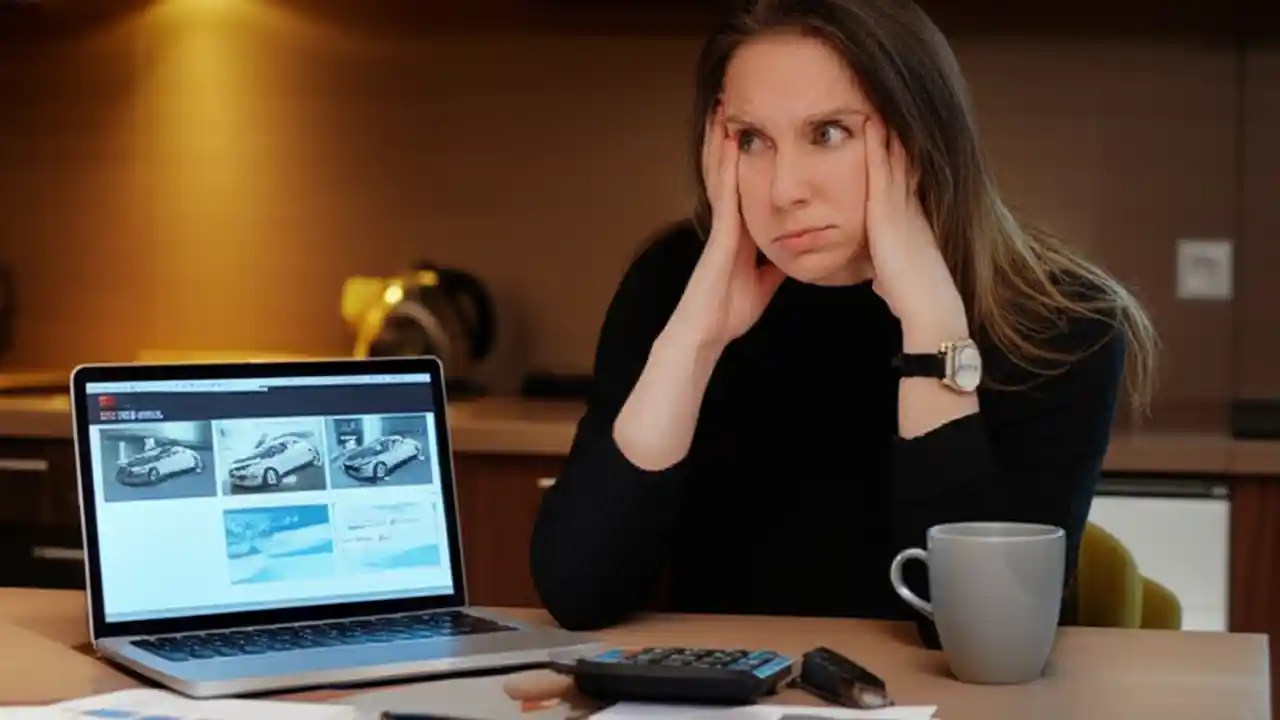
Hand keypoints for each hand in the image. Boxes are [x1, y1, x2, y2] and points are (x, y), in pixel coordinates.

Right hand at [666, 104, 785, 352]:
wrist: (708, 331)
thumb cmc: (729, 311)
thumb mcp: (764, 282)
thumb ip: (774, 265)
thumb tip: (794, 255)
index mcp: (739, 231)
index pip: (743, 184)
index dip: (746, 157)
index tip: (753, 129)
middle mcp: (727, 221)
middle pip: (727, 169)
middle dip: (729, 138)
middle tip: (732, 102)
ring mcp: (721, 224)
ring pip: (721, 171)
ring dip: (722, 139)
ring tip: (725, 108)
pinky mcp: (720, 231)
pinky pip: (725, 191)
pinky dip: (727, 165)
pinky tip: (732, 142)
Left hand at [863, 116, 968, 350]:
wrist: (927, 305)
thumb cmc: (910, 298)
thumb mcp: (895, 279)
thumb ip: (886, 273)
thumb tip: (879, 281)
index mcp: (912, 220)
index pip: (904, 179)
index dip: (899, 154)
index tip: (892, 131)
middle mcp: (911, 206)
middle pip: (902, 159)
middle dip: (895, 132)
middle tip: (888, 101)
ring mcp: (901, 206)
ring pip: (894, 157)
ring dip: (886, 128)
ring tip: (877, 98)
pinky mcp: (888, 211)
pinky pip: (880, 169)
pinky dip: (875, 144)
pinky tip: (869, 121)